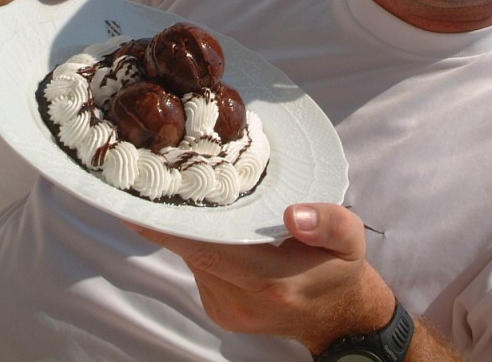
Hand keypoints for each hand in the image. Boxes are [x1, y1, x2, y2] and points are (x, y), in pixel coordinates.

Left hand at [127, 203, 394, 353]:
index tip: (141, 199)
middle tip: (153, 176)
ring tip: (179, 188)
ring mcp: (226, 309)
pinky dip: (196, 242)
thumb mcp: (350, 239)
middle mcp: (241, 301)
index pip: (208, 248)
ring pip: (192, 258)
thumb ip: (329, 223)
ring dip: (184, 228)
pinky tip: (202, 220)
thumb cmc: (340, 268)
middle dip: (171, 216)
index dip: (172, 225)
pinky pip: (199, 266)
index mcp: (271, 282)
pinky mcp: (218, 308)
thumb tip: (294, 214)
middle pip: (192, 251)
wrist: (337, 315)